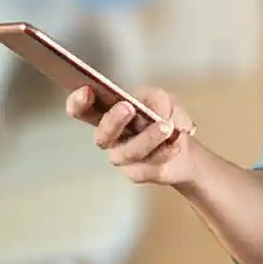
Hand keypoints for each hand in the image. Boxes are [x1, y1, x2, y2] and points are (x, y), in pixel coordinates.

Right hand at [66, 85, 199, 187]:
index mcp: (109, 113)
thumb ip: (157, 100)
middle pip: (102, 134)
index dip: (78, 102)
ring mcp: (122, 157)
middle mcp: (110, 137)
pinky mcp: (137, 173)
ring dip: (148, 138)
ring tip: (166, 127)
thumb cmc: (166, 117)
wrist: (184, 144)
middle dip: (113, 121)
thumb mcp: (165, 99)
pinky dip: (164, 153)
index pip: (84, 110)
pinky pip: (146, 167)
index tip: (86, 90)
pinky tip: (175, 145)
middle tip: (128, 107)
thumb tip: (154, 110)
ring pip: (128, 152)